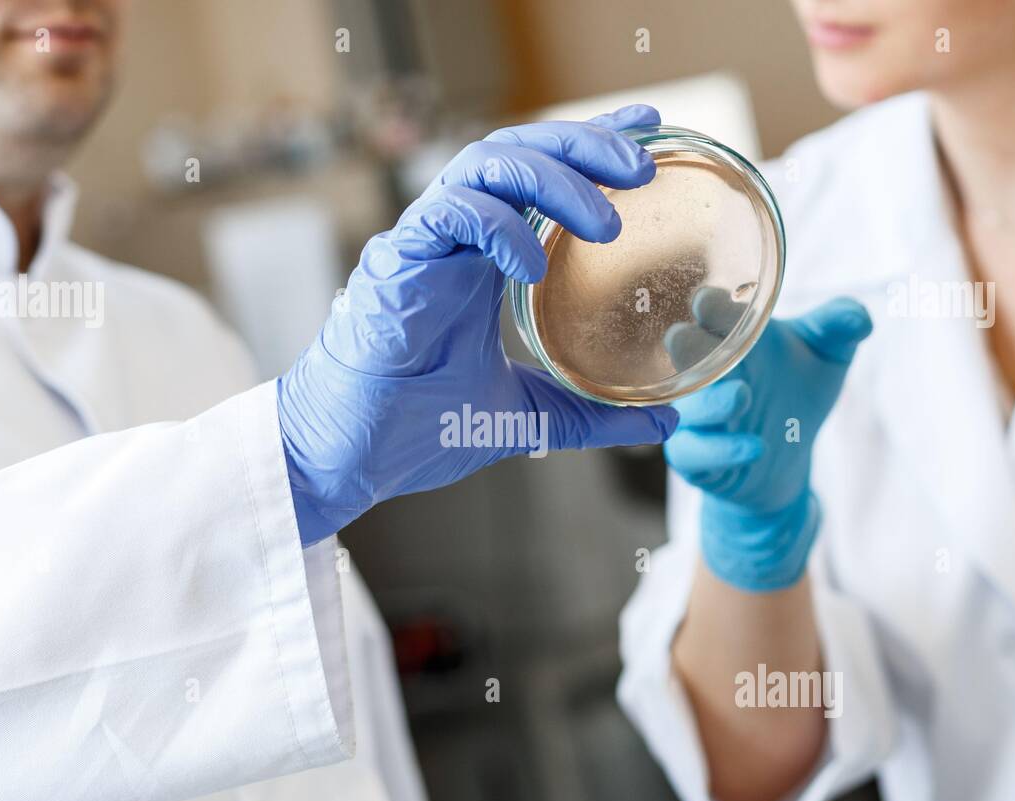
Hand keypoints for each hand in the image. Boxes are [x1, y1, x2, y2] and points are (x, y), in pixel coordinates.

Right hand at [277, 105, 678, 546]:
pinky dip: (499, 226)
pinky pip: (451, 213)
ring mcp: (425, 243)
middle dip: (585, 145)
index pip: (540, 179)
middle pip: (521, 152)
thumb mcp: (528, 417)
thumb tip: (663, 427)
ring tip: (606, 222)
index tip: (650, 131)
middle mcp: (455, 238)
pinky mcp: (398, 261)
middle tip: (645, 164)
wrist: (351, 455)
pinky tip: (534, 264)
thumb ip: (591, 414)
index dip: (592, 146)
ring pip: (488, 166)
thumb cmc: (418, 428)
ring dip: (554, 180)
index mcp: (482, 259)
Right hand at [665, 298, 871, 590]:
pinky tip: (756, 447)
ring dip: (710, 402)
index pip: (710, 313)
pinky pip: (694, 454)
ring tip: (742, 395)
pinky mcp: (692, 458)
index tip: (709, 301)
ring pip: (686, 406)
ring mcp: (694, 416)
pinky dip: (723, 450)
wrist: (787, 460)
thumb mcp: (826, 357)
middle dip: (685, 345)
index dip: (707, 305)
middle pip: (681, 352)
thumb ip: (838, 328)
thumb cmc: (797, 395)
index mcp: (731, 338)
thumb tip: (859, 318)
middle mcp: (706, 373)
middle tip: (691, 336)